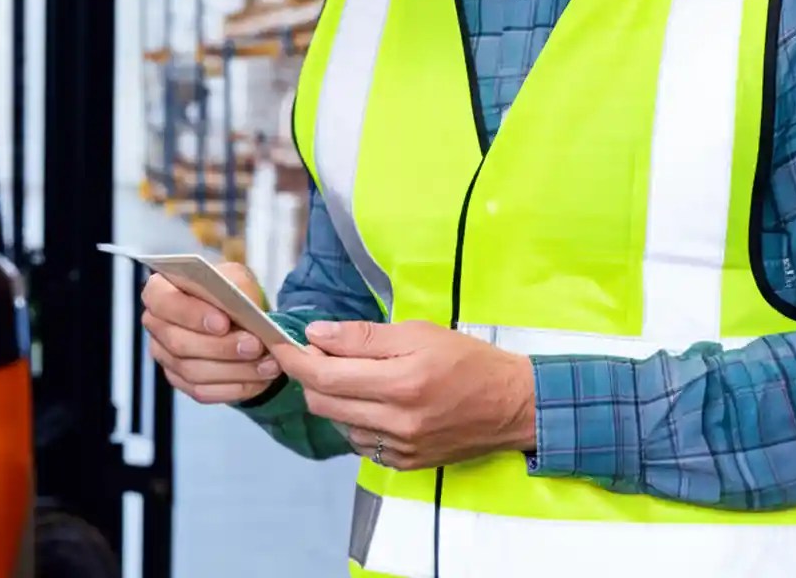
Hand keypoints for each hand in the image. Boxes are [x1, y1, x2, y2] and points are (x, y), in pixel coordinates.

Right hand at [141, 262, 281, 404]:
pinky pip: (203, 392)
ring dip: (235, 371)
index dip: (192, 315)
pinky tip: (260, 379)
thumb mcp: (236, 278)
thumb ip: (236, 287)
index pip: (164, 303)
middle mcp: (156, 325)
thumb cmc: (231, 292)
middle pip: (179, 343)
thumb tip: (242, 309)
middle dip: (221, 347)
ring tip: (267, 364)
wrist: (240, 317)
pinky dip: (235, 387)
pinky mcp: (181, 381)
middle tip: (255, 346)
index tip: (224, 323)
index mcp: (160, 291)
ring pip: (194, 372)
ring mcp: (166, 357)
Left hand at [267, 320, 534, 469]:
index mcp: (401, 382)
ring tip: (355, 377)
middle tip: (321, 354)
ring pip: (337, 423)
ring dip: (333, 398)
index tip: (283, 345)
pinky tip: (374, 402)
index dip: (296, 359)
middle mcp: (397, 421)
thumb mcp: (419, 333)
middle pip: (322, 403)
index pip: (325, 376)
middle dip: (311, 377)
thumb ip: (364, 337)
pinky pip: (360, 442)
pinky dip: (355, 419)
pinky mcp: (404, 463)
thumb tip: (317, 335)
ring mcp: (400, 447)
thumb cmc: (468, 361)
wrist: (512, 405)